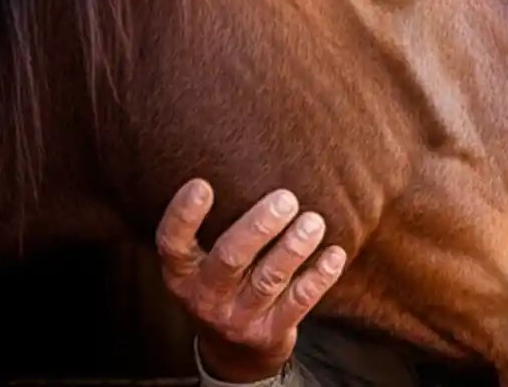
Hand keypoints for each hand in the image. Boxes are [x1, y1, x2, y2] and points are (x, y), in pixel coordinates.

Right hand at [155, 179, 347, 382]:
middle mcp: (205, 296)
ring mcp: (237, 317)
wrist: (234, 351)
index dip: (183, 216)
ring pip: (268, 280)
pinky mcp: (269, 333)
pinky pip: (297, 303)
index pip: (172, 244)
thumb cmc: (224, 282)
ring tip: (314, 222)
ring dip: (293, 248)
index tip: (201, 184)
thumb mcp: (204, 260)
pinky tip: (334, 254)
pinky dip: (318, 278)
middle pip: (230, 259)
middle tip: (287, 198)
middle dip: (259, 227)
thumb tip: (250, 157)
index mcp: (182, 272)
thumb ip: (217, 225)